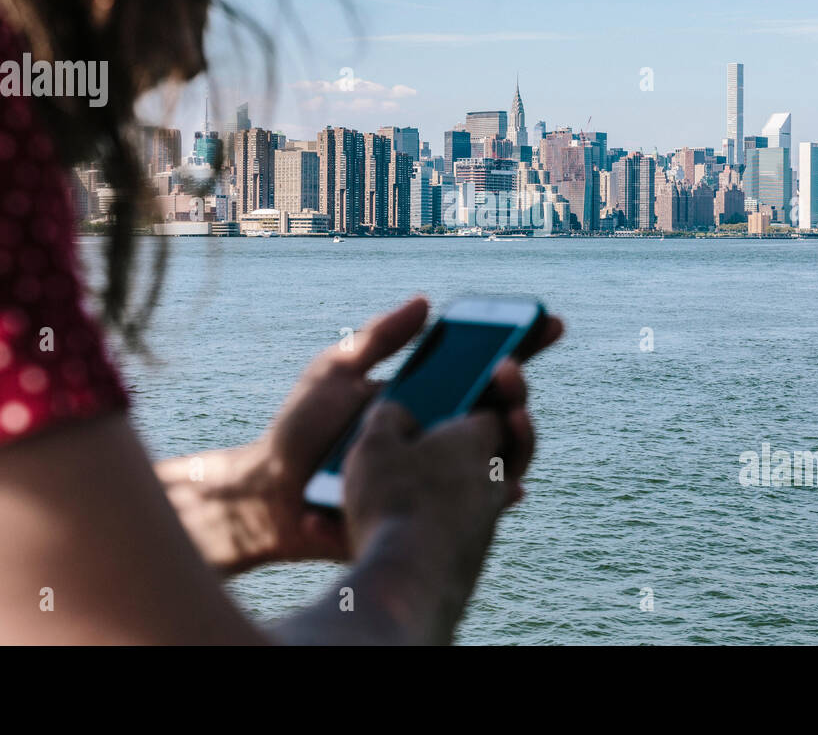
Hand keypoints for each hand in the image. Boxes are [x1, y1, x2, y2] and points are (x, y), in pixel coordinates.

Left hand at [157, 296, 561, 573]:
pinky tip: (509, 487)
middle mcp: (440, 434)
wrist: (271, 494)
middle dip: (518, 386)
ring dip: (518, 436)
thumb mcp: (336, 371)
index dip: (519, 345)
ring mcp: (440, 475)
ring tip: (511, 414)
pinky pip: (479, 508)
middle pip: (500, 410)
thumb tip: (426, 303)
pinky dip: (500, 496)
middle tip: (511, 368)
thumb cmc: (300, 430)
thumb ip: (379, 338)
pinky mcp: (432, 514)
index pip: (482, 368)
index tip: (546, 321)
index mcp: (425, 397)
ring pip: (501, 456)